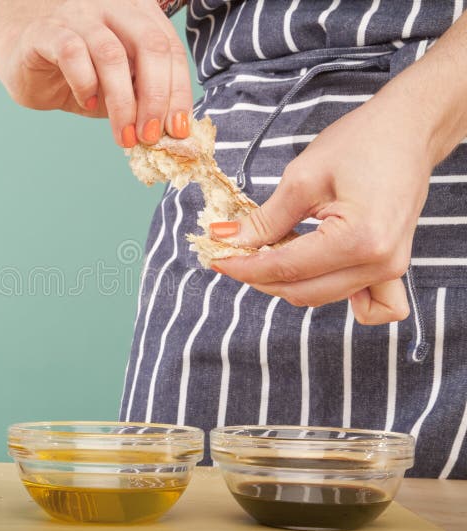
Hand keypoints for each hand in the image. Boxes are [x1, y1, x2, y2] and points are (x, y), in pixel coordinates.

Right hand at [0, 0, 192, 146]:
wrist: (22, 55)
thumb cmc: (77, 71)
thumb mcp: (118, 85)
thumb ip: (142, 97)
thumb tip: (169, 131)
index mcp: (140, 16)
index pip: (171, 50)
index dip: (179, 92)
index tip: (178, 129)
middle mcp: (114, 8)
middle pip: (150, 46)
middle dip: (156, 98)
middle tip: (151, 135)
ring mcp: (80, 15)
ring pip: (112, 55)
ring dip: (123, 103)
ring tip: (123, 136)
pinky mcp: (48, 31)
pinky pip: (73, 55)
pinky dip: (86, 86)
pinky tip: (88, 103)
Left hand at [209, 95, 433, 324]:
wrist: (409, 130)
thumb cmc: (363, 142)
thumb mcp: (302, 177)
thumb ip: (267, 218)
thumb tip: (231, 239)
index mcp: (359, 239)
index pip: (286, 268)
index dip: (244, 266)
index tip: (216, 256)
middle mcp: (380, 264)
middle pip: (301, 291)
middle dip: (259, 276)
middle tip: (232, 253)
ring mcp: (390, 270)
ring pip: (321, 296)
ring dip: (285, 282)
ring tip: (261, 254)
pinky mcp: (391, 268)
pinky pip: (364, 303)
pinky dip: (330, 294)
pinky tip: (310, 273)